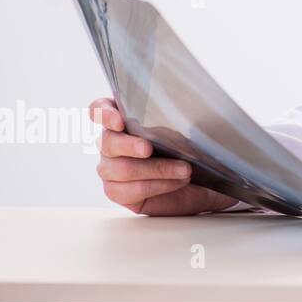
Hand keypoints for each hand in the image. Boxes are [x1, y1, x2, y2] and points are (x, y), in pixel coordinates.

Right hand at [89, 97, 236, 215]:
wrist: (202, 184)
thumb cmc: (190, 151)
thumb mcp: (187, 130)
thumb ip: (176, 118)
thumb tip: (184, 110)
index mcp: (124, 119)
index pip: (99, 109)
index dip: (104, 114)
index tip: (119, 121)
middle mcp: (112, 143)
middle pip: (107, 141)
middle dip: (130, 144)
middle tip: (149, 148)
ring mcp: (111, 169)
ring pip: (121, 169)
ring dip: (157, 169)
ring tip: (185, 170)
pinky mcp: (118, 192)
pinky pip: (130, 190)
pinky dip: (159, 185)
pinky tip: (177, 182)